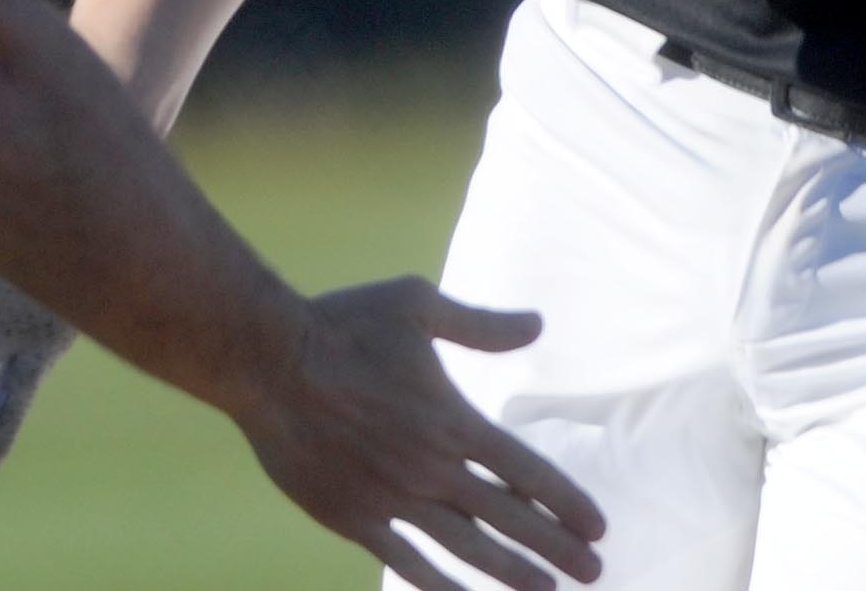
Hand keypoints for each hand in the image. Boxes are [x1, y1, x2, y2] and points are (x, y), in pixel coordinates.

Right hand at [231, 277, 603, 590]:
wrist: (268, 361)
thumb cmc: (343, 324)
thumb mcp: (417, 303)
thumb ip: (480, 325)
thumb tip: (537, 324)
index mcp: (452, 419)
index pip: (526, 471)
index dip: (566, 502)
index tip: (597, 528)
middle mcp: (430, 467)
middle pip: (508, 517)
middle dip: (554, 548)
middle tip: (592, 573)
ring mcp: (392, 498)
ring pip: (465, 548)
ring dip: (510, 572)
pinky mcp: (353, 517)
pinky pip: (404, 560)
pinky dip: (438, 585)